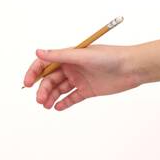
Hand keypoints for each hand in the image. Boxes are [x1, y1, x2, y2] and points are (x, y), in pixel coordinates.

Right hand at [23, 44, 141, 110]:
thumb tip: (38, 52)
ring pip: (60, 89)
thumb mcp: (83, 55)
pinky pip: (72, 97)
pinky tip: (57, 107)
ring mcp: (80, 79)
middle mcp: (72, 67)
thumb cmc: (110, 57)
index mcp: (68, 56)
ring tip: (46, 105)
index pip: (45, 64)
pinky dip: (64, 103)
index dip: (34, 73)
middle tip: (40, 100)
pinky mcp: (88, 90)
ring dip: (51, 96)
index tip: (27, 83)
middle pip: (50, 79)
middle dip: (43, 89)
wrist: (132, 67)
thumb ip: (60, 55)